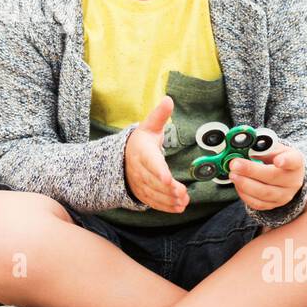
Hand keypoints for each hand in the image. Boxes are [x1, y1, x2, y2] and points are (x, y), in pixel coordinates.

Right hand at [125, 96, 188, 213]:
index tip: (168, 179)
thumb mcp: (149, 126)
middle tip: (182, 193)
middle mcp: (139, 169)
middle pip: (153, 182)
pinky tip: (178, 208)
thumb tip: (168, 99)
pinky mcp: (142, 193)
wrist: (123, 157)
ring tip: (183, 201)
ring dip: (168, 200)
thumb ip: (160, 115)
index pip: (151, 163)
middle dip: (168, 190)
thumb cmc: (141, 141)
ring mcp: (140, 183)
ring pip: (154, 194)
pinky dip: (165, 207)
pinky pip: (153, 202)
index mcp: (142, 152)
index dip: (159, 172)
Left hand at [227, 141, 304, 211]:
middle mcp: (293, 181)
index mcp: (295, 162)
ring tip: (233, 174)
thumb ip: (260, 148)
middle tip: (235, 164)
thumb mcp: (273, 148)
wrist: (284, 175)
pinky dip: (244, 194)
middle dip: (250, 171)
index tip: (278, 160)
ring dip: (244, 184)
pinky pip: (257, 203)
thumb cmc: (277, 158)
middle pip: (272, 177)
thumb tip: (242, 148)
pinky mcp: (274, 205)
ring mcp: (284, 195)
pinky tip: (237, 184)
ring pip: (263, 193)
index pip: (293, 161)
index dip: (286, 161)